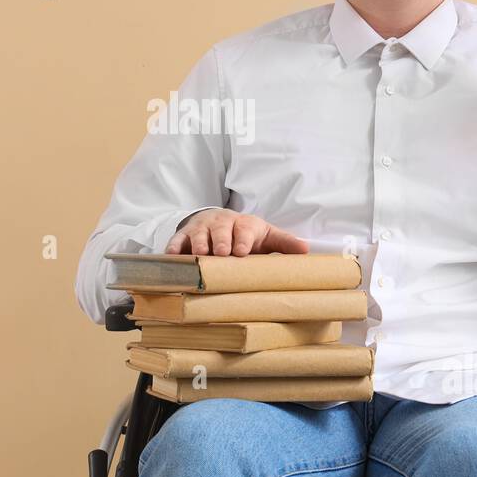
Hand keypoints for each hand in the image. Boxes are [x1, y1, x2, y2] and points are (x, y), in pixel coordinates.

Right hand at [165, 208, 309, 256]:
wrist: (217, 220)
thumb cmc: (245, 234)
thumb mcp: (266, 236)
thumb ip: (284, 243)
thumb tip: (306, 250)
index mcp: (243, 224)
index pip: (244, 229)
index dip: (242, 239)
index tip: (242, 251)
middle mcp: (221, 224)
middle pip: (220, 230)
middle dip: (220, 241)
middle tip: (221, 253)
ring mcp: (201, 229)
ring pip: (198, 235)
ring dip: (198, 244)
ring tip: (198, 255)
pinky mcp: (183, 235)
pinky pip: (177, 240)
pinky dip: (173, 248)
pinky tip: (170, 256)